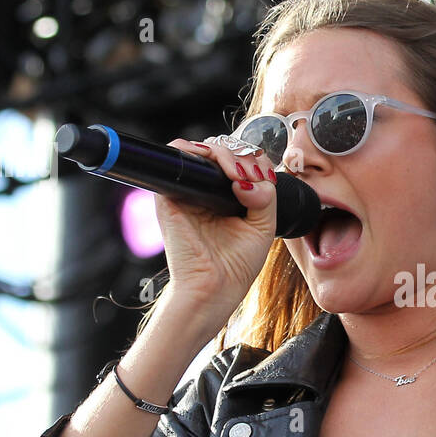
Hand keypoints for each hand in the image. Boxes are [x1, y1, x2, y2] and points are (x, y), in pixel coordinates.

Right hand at [153, 138, 278, 330]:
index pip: (242, 159)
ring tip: (239, 174)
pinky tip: (224, 173)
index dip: (256, 161)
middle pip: (224, 149)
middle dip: (244, 155)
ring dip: (227, 152)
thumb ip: (266, 197)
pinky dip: (200, 151)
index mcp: (227, 196)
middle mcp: (206, 189)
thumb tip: (248, 179)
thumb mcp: (263, 226)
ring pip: (203, 148)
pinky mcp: (169, 193)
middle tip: (253, 176)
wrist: (213, 288)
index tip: (266, 179)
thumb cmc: (235, 264)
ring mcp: (187, 189)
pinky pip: (177, 153)